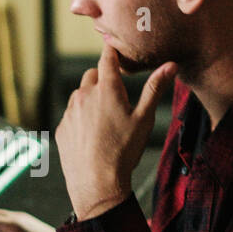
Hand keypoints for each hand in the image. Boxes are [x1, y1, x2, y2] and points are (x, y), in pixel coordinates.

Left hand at [55, 45, 176, 221]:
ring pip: (80, 95)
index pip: (107, 57)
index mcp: (106, 89)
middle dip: (103, 79)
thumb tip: (171, 64)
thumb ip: (155, 88)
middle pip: (92, 76)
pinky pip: (72, 115)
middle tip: (117, 96)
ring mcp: (70, 112)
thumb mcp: (144, 119)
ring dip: (91, 99)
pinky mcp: (61, 128)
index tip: (115, 47)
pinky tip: (93, 136)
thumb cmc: (124, 151)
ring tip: (106, 120)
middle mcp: (84, 95)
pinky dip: (81, 118)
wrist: (97, 184)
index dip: (112, 50)